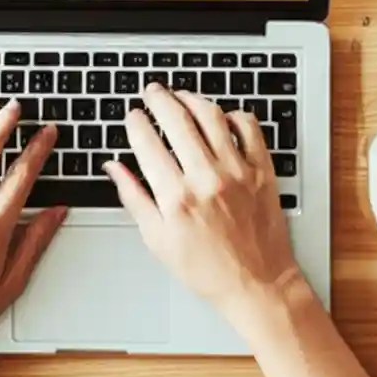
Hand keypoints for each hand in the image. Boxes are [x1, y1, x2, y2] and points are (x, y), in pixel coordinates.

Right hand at [103, 84, 301, 321]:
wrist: (257, 284)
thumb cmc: (208, 270)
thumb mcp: (158, 240)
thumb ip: (134, 198)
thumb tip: (115, 168)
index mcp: (176, 197)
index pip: (147, 143)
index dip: (136, 123)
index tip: (133, 116)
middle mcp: (206, 178)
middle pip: (177, 120)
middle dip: (159, 99)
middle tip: (152, 92)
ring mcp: (237, 171)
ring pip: (212, 116)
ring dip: (192, 99)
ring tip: (181, 96)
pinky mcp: (261, 171)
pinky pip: (250, 129)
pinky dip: (235, 115)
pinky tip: (223, 117)